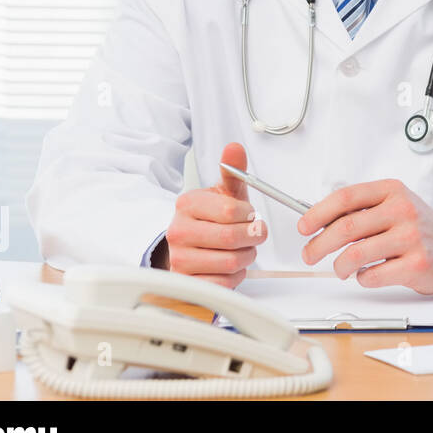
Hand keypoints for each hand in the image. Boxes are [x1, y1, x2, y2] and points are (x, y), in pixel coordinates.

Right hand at [161, 142, 265, 289]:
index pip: (229, 210)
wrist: (189, 247)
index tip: (249, 215)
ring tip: (241, 249)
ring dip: (246, 256)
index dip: (249, 214)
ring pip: (231, 261)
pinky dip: (235, 276)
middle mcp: (178, 232)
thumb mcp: (223, 193)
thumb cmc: (212, 219)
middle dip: (252, 236)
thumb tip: (234, 148)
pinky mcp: (188, 284)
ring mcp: (180, 260)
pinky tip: (229, 265)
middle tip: (254, 234)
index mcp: (187, 204)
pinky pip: (224, 283)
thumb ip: (233, 171)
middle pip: (231, 237)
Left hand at [297, 179, 432, 293]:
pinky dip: (361, 278)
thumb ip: (362, 209)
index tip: (304, 227)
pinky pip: (372, 275)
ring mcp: (410, 238)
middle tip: (310, 254)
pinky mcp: (416, 264)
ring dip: (339, 266)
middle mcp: (402, 210)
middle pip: (346, 228)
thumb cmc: (418, 227)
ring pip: (355, 254)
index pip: (346, 198)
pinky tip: (366, 274)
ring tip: (340, 269)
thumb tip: (318, 219)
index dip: (318, 213)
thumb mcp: (393, 204)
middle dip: (319, 244)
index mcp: (392, 191)